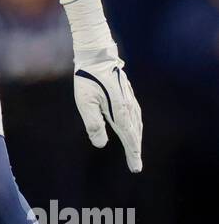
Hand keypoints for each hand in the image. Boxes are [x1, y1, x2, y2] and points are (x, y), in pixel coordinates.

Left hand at [73, 53, 142, 172]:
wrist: (97, 56)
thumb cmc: (88, 79)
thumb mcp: (85, 102)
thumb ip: (94, 124)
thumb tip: (101, 144)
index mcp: (119, 111)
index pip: (129, 137)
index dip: (132, 154)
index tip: (136, 168)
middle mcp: (128, 107)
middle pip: (135, 133)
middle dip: (135, 149)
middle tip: (136, 165)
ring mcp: (129, 99)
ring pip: (137, 123)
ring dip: (136, 138)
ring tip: (135, 150)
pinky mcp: (127, 93)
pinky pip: (135, 114)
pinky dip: (136, 126)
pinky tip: (133, 127)